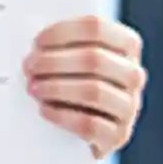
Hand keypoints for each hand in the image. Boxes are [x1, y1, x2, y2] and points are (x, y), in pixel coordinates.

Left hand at [23, 16, 146, 158]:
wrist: (82, 128)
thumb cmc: (74, 80)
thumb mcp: (74, 56)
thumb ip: (63, 44)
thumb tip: (36, 44)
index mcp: (126, 44)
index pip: (97, 28)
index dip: (63, 32)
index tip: (37, 42)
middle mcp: (133, 74)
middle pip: (94, 59)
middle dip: (54, 61)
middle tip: (29, 66)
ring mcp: (129, 106)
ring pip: (94, 91)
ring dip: (56, 88)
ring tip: (33, 88)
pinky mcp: (118, 135)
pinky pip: (90, 124)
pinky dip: (62, 115)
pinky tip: (44, 110)